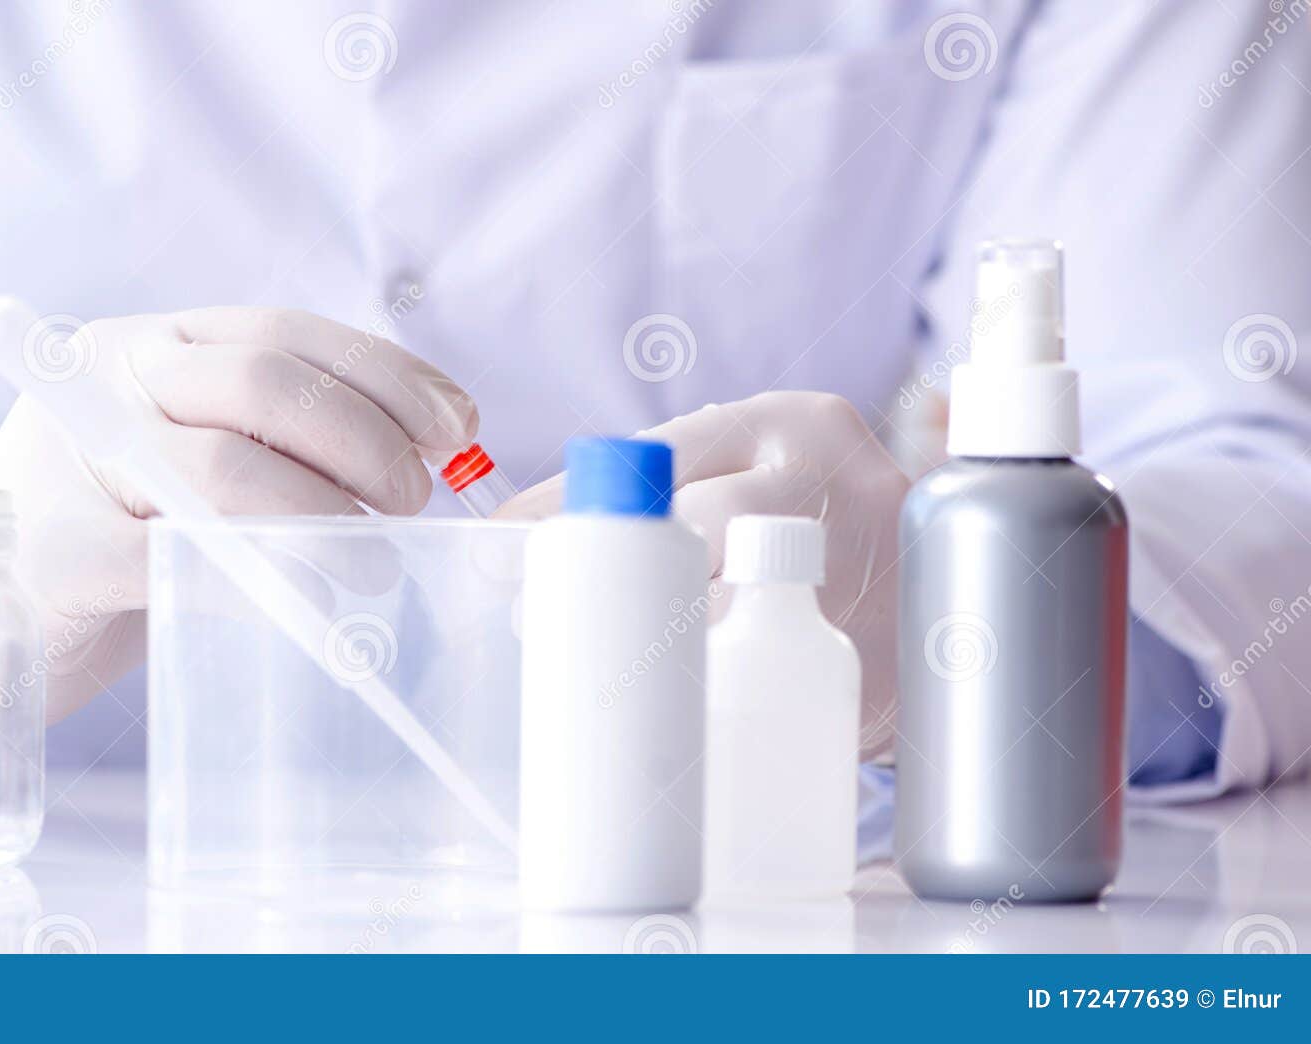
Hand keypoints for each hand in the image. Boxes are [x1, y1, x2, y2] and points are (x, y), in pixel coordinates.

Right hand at [0, 307, 478, 719]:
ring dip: (324, 515)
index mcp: (152, 343)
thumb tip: (417, 461)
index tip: (457, 427)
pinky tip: (308, 606)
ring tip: (374, 562)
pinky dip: (261, 586)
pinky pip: (179, 562)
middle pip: (262, 383)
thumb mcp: (197, 465)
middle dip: (364, 440)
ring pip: (223, 467)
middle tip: (413, 501)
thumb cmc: (118, 533)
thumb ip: (279, 444)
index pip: (289, 334)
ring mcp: (72, 461)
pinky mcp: (59, 555)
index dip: (387, 376)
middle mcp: (107, 379)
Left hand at [500, 392, 906, 757]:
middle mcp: (823, 480)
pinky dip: (691, 693)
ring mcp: (849, 567)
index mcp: (790, 423)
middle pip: (680, 532)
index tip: (503, 548)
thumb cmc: (827, 536)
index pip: (655, 456)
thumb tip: (529, 540)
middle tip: (538, 619)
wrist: (956, 604)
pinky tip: (663, 704)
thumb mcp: (770, 477)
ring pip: (709, 610)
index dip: (567, 506)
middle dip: (596, 580)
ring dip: (635, 645)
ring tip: (589, 665)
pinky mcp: (858, 651)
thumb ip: (678, 491)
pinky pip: (748, 675)